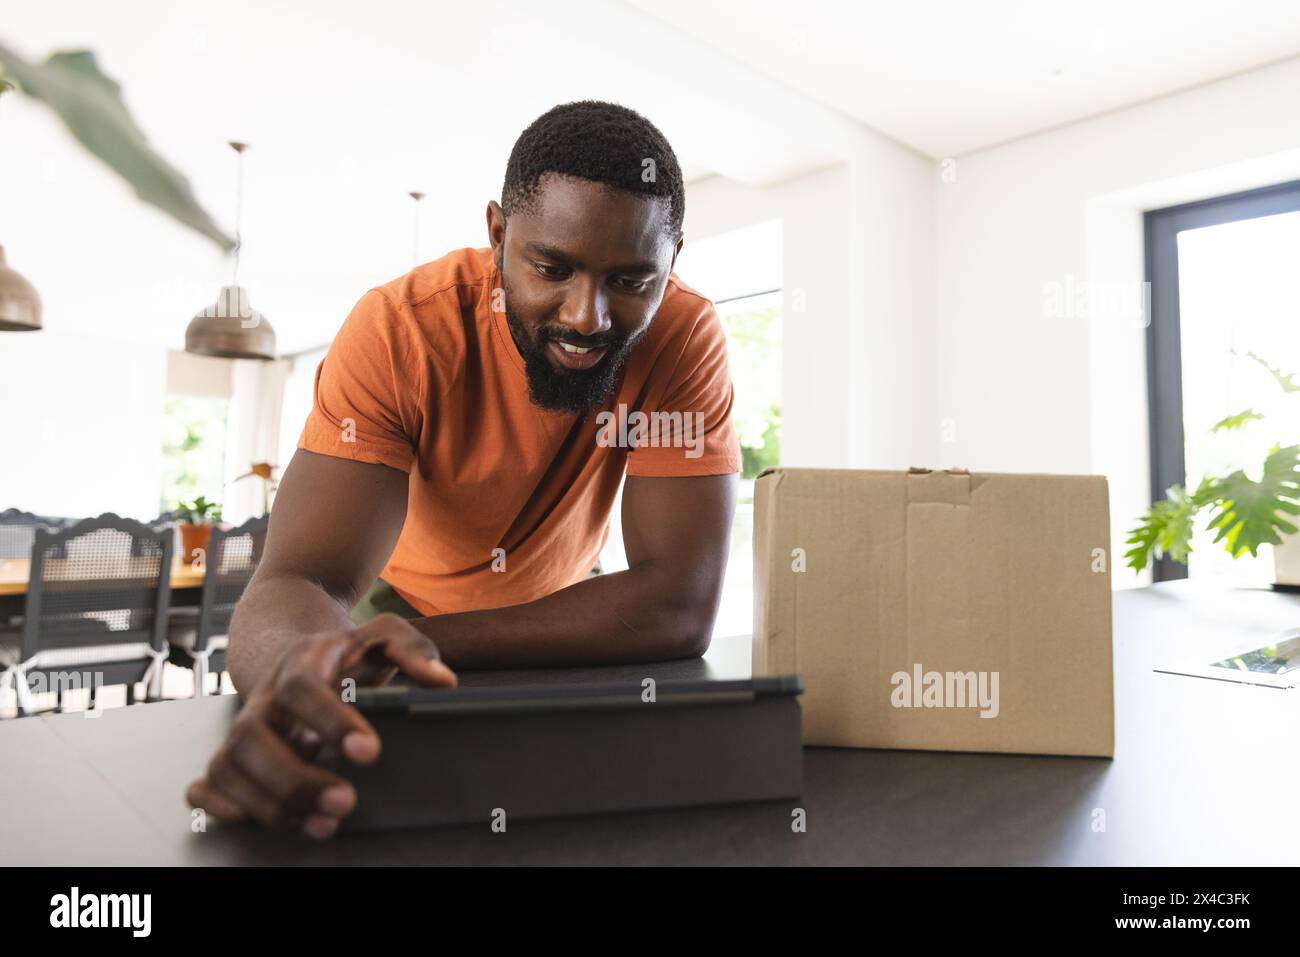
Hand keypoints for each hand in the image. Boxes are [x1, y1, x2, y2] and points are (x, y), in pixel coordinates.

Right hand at [186, 613, 456, 839]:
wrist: (297, 652)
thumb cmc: (347, 652)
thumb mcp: (384, 637)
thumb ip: (413, 650)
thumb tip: (442, 681)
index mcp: (301, 662)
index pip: (302, 688)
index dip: (329, 719)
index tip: (368, 751)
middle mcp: (265, 696)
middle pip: (255, 736)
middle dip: (295, 778)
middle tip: (344, 803)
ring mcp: (245, 726)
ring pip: (230, 764)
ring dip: (269, 803)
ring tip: (320, 826)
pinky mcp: (236, 755)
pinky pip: (213, 780)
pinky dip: (221, 803)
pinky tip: (248, 820)